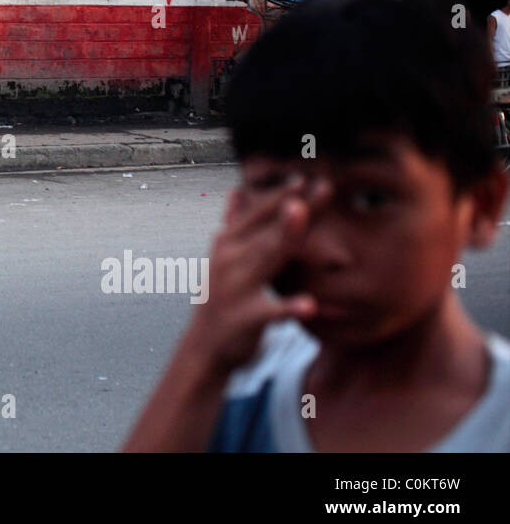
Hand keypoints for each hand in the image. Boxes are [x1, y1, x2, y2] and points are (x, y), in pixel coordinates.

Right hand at [182, 172, 327, 372]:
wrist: (204, 348)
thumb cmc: (220, 300)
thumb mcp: (223, 258)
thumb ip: (234, 224)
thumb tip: (236, 190)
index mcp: (228, 244)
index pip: (259, 214)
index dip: (281, 195)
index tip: (305, 176)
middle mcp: (230, 260)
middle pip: (269, 229)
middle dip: (294, 205)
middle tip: (319, 184)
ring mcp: (236, 288)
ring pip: (266, 258)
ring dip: (284, 235)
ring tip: (302, 214)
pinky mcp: (245, 318)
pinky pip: (269, 312)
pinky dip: (288, 308)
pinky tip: (308, 305)